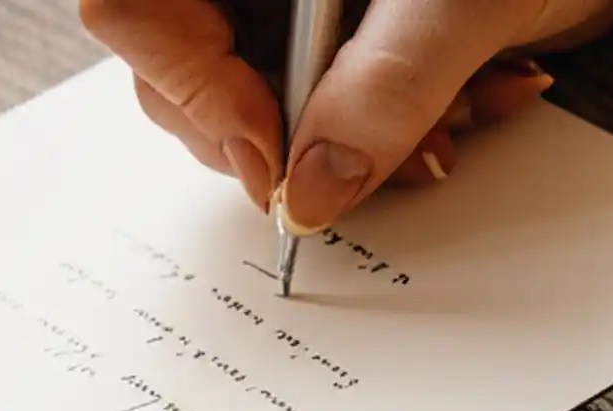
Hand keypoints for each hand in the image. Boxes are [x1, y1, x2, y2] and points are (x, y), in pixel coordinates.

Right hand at [80, 0, 612, 231]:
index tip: (273, 157)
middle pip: (191, 77)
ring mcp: (293, 14)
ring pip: (269, 116)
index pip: (137, 12)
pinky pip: (332, 123)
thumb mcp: (455, 4)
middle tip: (379, 153)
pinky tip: (476, 98)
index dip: (191, 90)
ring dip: (370, 145)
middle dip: (296, 137)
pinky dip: (405, 136)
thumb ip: (383, 90)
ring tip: (458, 112)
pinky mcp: (342, 51)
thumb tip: (311, 191)